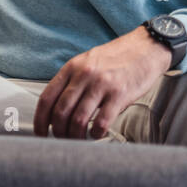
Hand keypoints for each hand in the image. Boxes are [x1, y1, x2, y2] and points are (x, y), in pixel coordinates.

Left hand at [32, 27, 171, 138]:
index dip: (40, 120)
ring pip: (78, 120)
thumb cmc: (118, 57)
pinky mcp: (119, 94)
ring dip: (75, 136)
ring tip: (79, 139)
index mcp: (72, 67)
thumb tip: (58, 110)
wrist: (147, 47)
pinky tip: (97, 133)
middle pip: (60, 112)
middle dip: (58, 131)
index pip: (47, 98)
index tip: (40, 132)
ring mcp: (102, 84)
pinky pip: (101, 122)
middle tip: (62, 138)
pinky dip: (95, 134)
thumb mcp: (89, 62)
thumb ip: (73, 81)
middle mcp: (84, 75)